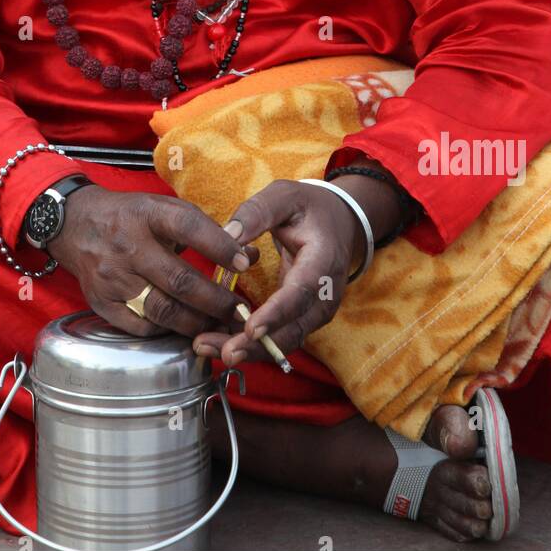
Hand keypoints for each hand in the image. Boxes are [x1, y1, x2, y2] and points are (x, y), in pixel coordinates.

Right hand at [47, 185, 258, 338]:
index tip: (244, 262)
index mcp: (147, 214)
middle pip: (180, 280)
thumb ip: (204, 231)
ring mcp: (113, 277)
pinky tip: (184, 327)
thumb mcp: (163, 208)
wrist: (75, 223)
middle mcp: (128, 246)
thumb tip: (248, 256)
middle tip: (239, 312)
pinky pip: (142, 326)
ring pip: (163, 310)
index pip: (188, 227)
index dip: (219, 246)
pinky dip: (167, 330)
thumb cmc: (130, 216)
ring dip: (197, 322)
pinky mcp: (102, 302)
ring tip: (218, 325)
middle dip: (216, 300)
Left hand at [192, 179, 364, 366]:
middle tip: (223, 353)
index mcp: (323, 259)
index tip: (251, 329)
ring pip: (286, 340)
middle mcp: (325, 293)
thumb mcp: (284, 196)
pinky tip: (221, 345)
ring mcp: (317, 309)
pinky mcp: (304, 317)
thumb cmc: (308, 207)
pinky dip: (253, 345)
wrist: (339, 221)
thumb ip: (256, 212)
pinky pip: (280, 337)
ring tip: (211, 350)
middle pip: (294, 328)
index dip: (277, 313)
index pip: (301, 291)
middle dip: (258, 345)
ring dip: (251, 351)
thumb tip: (227, 234)